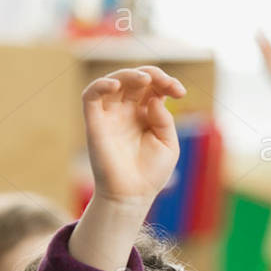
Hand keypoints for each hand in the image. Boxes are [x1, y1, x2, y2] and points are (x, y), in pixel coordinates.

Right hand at [81, 66, 184, 208]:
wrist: (131, 196)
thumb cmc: (150, 173)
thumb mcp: (168, 145)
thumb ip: (163, 120)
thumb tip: (153, 99)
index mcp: (146, 114)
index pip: (153, 87)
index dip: (166, 82)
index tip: (180, 92)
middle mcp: (127, 110)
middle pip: (135, 79)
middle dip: (152, 75)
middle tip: (167, 84)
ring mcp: (110, 114)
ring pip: (114, 81)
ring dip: (128, 74)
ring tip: (144, 79)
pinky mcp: (94, 121)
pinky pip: (91, 95)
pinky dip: (101, 85)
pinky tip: (115, 85)